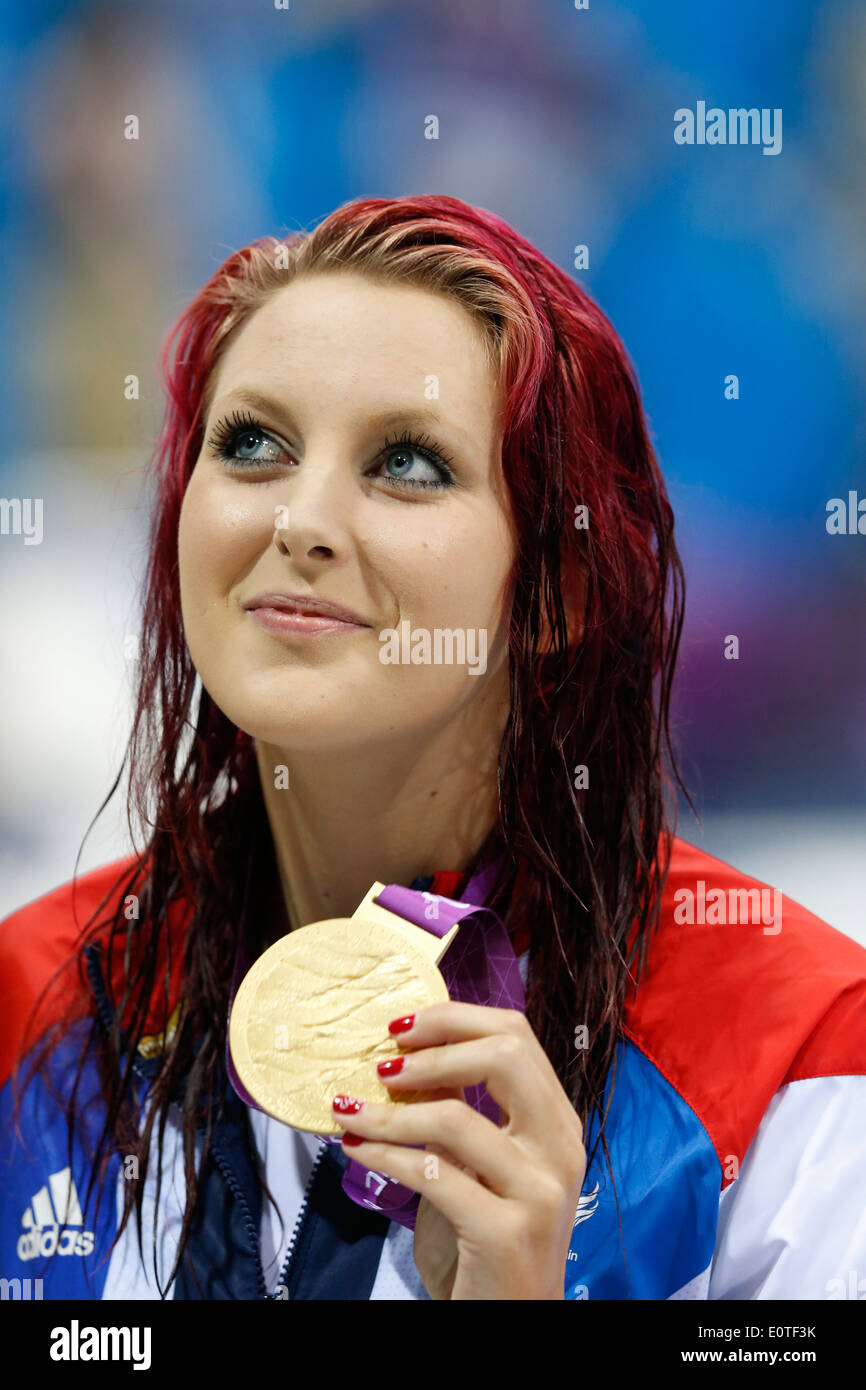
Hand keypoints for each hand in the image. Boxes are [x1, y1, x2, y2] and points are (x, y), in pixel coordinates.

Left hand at [331, 1001, 585, 1299]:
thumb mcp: (481, 1167)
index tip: (402, 1026)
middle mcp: (560, 1149)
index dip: (455, 1019)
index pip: (517, 1036)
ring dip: (389, 1111)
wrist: (511, 1323)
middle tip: (382, 1061)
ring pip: (456, 1118)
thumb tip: (406, 1058)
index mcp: (557, 1122)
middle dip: (435, 1047)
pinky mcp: (507, 1232)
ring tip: (348, 1110)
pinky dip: (386, 1154)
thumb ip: (464, 1114)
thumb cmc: (487, 1242)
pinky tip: (356, 1149)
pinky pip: (433, 1174)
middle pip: (505, 1056)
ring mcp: (539, 1191)